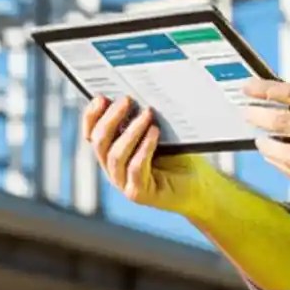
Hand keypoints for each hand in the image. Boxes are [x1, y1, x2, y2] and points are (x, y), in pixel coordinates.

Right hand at [83, 95, 219, 216]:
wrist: (198, 184)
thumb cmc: (177, 155)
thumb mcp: (155, 132)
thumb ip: (139, 119)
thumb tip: (132, 95)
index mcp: (111, 152)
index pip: (91, 133)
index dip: (92, 115)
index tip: (101, 97)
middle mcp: (112, 169)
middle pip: (99, 143)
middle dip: (111, 118)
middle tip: (127, 100)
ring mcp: (124, 183)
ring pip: (116, 156)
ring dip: (131, 131)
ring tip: (147, 113)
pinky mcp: (139, 194)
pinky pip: (136, 168)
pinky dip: (145, 147)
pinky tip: (155, 132)